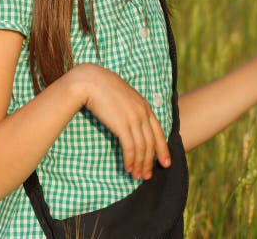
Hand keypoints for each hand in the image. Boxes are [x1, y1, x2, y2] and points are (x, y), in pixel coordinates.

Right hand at [77, 64, 170, 180]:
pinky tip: (128, 167)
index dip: (163, 149)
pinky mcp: (122, 125)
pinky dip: (130, 160)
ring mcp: (133, 119)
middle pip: (151, 143)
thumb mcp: (123, 96)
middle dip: (150, 162)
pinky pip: (130, 148)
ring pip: (142, 148)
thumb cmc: (103, 87)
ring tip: (137, 176)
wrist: (91, 81)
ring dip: (140, 164)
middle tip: (147, 176)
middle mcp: (142, 113)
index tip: (165, 163)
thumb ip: (131, 108)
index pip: (158, 132)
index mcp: (144, 106)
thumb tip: (130, 121)